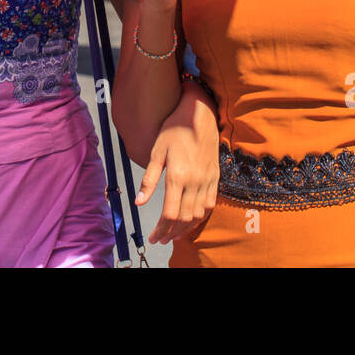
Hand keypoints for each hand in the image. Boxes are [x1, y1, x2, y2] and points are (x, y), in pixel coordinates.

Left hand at [136, 86, 219, 243]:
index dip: (161, 230)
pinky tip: (191, 219)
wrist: (199, 115)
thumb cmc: (174, 130)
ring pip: (198, 214)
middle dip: (171, 233)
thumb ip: (149, 179)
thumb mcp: (156, 151)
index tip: (153, 237)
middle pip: (184, 218)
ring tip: (174, 234)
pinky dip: (200, 217)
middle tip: (161, 239)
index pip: (170, 214)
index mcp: (178, 176)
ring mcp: (207, 180)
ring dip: (186, 228)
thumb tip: (139, 202)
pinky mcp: (215, 177)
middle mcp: (194, 181)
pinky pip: (210, 204)